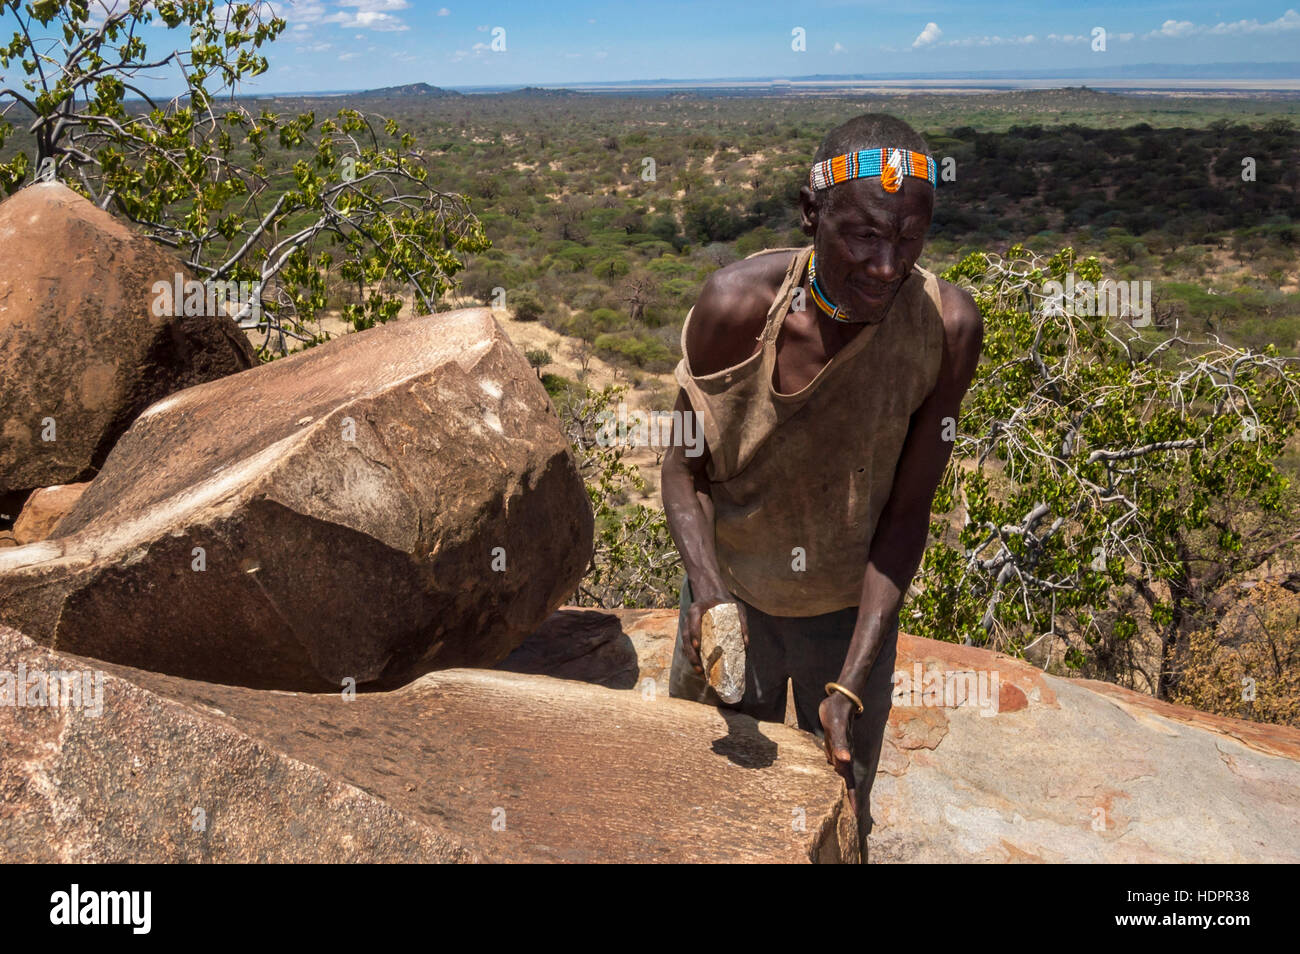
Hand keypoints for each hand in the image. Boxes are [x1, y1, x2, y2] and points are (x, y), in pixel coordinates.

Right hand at [684, 595, 748, 675]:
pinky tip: (700, 668)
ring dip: (691, 658)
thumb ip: (742, 622)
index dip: (693, 632)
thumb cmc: (726, 603)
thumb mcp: (737, 607)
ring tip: (700, 672)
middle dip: (691, 653)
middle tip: (700, 667)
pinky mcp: (690, 633)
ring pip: (685, 643)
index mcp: (698, 608)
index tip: (697, 646)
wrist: (712, 595)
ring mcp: (688, 626)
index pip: (693, 619)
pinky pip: (687, 646)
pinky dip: (692, 657)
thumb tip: (746, 643)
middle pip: (686, 636)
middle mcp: (689, 617)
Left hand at [819, 690, 856, 814]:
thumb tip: (844, 760)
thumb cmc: (837, 714)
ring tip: (840, 807)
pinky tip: (829, 782)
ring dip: (841, 791)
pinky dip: (833, 777)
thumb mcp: (836, 728)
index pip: (849, 784)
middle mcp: (843, 758)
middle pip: (846, 784)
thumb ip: (839, 744)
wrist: (839, 700)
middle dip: (848, 801)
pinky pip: (833, 766)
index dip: (852, 800)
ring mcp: (838, 753)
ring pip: (840, 777)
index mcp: (845, 757)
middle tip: (848, 820)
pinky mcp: (833, 747)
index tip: (855, 818)